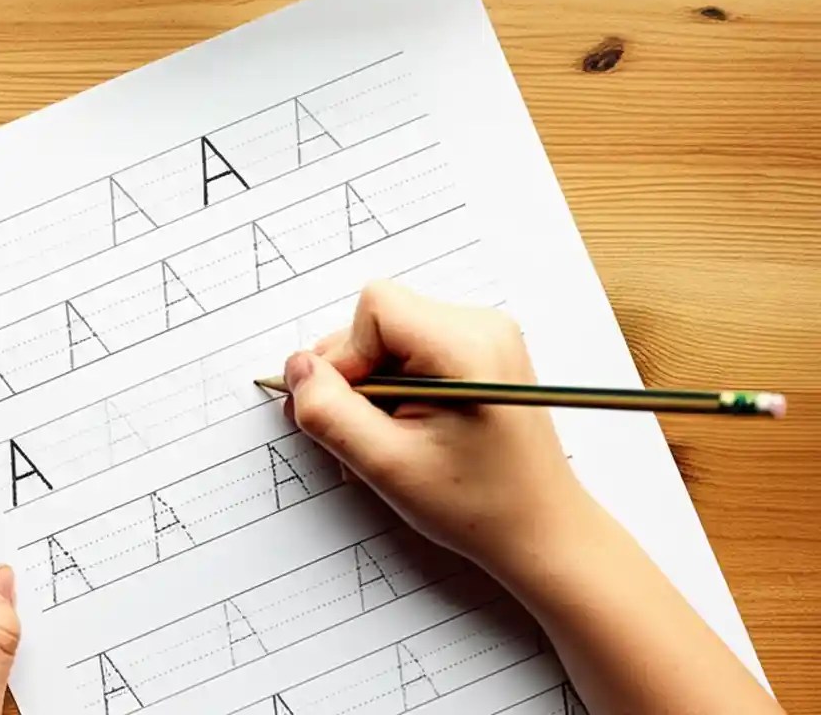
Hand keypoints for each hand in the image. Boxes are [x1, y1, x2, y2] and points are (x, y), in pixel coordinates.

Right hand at [283, 282, 590, 575]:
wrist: (540, 530)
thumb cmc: (479, 505)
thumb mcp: (386, 464)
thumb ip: (329, 412)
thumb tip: (296, 369)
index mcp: (466, 345)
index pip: (374, 308)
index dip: (346, 356)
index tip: (353, 410)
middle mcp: (481, 326)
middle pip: (380, 320)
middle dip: (357, 375)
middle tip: (364, 433)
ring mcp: (485, 337)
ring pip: (391, 337)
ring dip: (373, 386)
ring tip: (388, 439)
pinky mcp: (481, 354)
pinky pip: (413, 350)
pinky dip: (395, 387)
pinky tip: (406, 429)